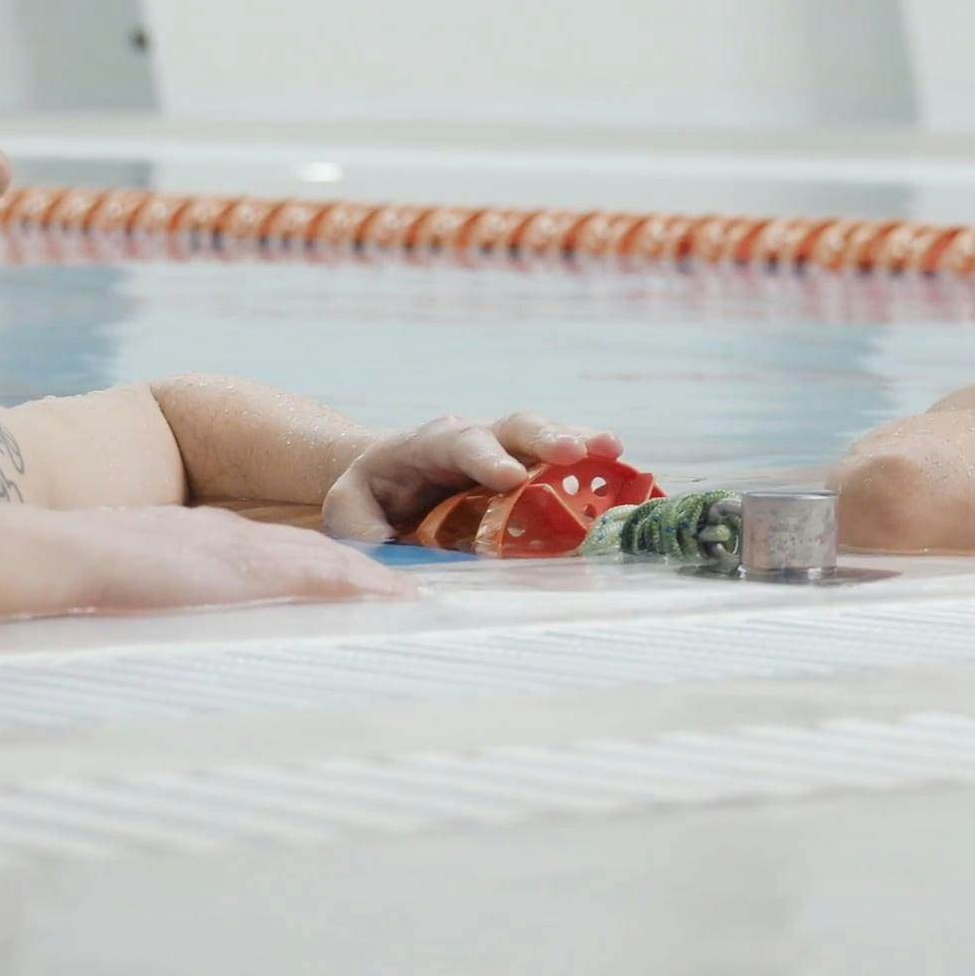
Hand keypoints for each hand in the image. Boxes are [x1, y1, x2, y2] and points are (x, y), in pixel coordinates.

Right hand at [55, 507, 412, 608]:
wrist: (54, 558)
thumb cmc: (74, 584)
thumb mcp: (126, 592)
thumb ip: (156, 607)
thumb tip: (162, 643)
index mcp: (201, 542)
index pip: (277, 555)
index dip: (321, 571)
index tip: (358, 588)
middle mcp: (227, 537)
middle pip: (310, 553)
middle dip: (358, 572)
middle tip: (407, 593)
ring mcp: (236, 547)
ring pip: (321, 560)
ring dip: (367, 579)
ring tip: (411, 599)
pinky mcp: (242, 566)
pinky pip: (313, 571)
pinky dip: (353, 583)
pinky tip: (387, 597)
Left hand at [320, 412, 622, 542]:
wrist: (385, 479)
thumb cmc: (368, 494)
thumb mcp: (348, 510)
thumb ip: (363, 528)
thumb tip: (388, 548)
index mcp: (427, 444)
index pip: (459, 444)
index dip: (485, 458)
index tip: (510, 478)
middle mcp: (474, 438)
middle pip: (513, 426)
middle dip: (544, 437)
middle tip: (574, 452)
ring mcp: (506, 450)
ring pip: (546, 439)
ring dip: (581, 444)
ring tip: (615, 453)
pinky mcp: (527, 469)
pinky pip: (564, 465)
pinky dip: (594, 470)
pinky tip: (626, 479)